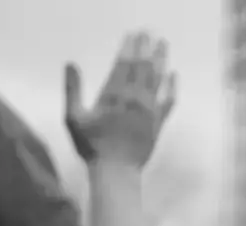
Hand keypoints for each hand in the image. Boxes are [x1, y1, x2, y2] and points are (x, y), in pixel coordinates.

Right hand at [65, 31, 176, 166]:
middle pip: (143, 67)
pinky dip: (172, 87)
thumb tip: (70, 64)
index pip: (123, 64)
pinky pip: (168, 101)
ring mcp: (148, 111)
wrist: (116, 171)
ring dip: (161, 60)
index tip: (133, 34)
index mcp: (113, 95)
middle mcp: (134, 99)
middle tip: (149, 33)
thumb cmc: (91, 146)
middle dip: (146, 48)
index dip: (129, 47)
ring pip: (157, 79)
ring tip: (163, 44)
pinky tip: (174, 76)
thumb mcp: (73, 118)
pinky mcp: (158, 123)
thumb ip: (72, 89)